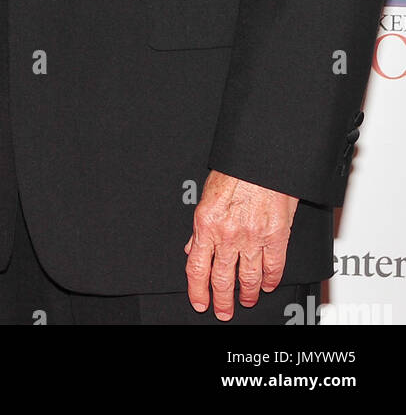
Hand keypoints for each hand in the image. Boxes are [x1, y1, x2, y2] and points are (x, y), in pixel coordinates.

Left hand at [185, 169, 297, 319]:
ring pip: (249, 278)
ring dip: (248, 294)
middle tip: (223, 311)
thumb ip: (199, 226)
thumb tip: (192, 247)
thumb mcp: (207, 195)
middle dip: (222, 300)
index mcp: (206, 223)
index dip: (197, 290)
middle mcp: (228, 234)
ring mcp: (253, 237)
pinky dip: (271, 279)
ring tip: (247, 301)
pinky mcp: (276, 236)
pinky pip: (273, 266)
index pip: (197, 267)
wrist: (261, 157)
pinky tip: (268, 284)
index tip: (199, 302)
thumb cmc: (235, 170)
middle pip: (223, 279)